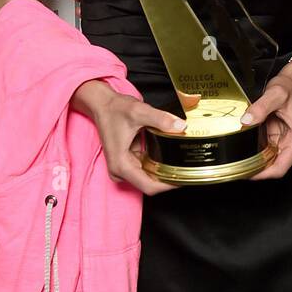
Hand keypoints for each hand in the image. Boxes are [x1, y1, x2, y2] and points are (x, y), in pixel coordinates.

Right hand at [70, 80, 185, 195]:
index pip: (149, 186)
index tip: (183, 178)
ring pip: (149, 178)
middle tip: (187, 169)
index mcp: (121, 165)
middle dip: (168, 179)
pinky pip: (145, 170)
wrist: (103, 105)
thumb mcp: (140, 111)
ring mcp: (122, 168)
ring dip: (164, 172)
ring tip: (181, 163)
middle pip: (150, 185)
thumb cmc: (115, 109)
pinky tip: (169, 158)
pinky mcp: (126, 163)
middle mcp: (120, 171)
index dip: (168, 185)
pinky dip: (157, 166)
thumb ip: (161, 119)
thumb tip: (180, 127)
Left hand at [239, 66, 291, 180]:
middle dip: (256, 169)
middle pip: (274, 168)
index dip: (262, 175)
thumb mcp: (275, 94)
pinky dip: (256, 153)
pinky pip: (266, 153)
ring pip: (269, 162)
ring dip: (255, 161)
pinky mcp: (280, 140)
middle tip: (237, 166)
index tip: (247, 174)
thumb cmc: (290, 88)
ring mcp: (287, 144)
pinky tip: (245, 149)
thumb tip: (247, 120)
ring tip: (238, 159)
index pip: (280, 168)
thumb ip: (261, 107)